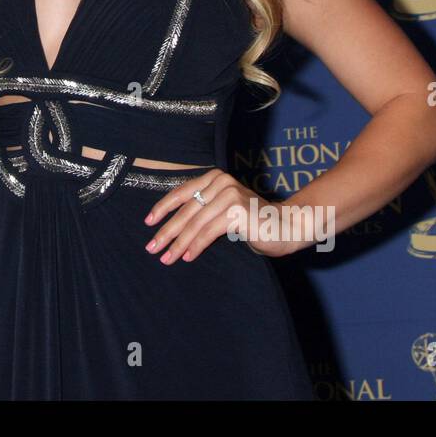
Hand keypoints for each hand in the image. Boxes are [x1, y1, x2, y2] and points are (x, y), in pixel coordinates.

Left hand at [142, 168, 281, 262]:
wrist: (287, 228)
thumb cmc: (253, 223)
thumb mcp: (223, 211)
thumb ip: (202, 211)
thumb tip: (170, 228)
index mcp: (214, 178)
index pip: (181, 192)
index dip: (162, 208)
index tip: (148, 223)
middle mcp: (220, 182)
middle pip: (185, 210)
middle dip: (166, 231)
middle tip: (152, 248)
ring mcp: (229, 195)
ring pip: (195, 223)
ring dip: (178, 243)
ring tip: (166, 258)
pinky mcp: (237, 211)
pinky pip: (208, 232)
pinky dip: (195, 246)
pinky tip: (187, 257)